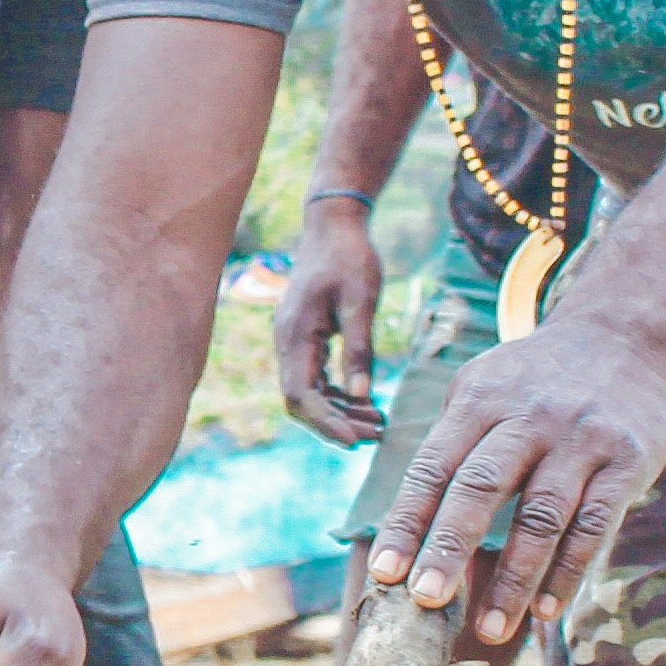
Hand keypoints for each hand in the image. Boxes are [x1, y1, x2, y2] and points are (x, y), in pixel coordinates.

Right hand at [275, 196, 387, 445]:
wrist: (333, 225)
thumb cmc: (349, 257)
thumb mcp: (361, 301)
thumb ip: (359, 349)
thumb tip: (362, 397)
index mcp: (295, 333)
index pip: (301, 394)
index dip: (325, 422)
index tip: (355, 441)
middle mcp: (287, 342)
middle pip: (301, 400)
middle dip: (335, 423)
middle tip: (376, 435)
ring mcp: (294, 341)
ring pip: (309, 392)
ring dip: (340, 412)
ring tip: (378, 424)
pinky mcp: (305, 339)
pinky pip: (316, 378)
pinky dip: (339, 395)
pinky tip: (367, 404)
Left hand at [373, 315, 665, 649]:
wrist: (621, 337)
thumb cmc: (532, 383)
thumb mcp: (483, 389)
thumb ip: (450, 450)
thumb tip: (410, 535)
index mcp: (480, 399)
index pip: (434, 467)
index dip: (407, 522)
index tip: (385, 574)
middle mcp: (528, 416)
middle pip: (481, 488)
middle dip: (449, 548)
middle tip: (425, 602)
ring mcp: (581, 437)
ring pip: (541, 516)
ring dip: (514, 579)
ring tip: (491, 629)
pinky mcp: (627, 459)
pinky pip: (595, 525)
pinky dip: (568, 571)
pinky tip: (545, 611)